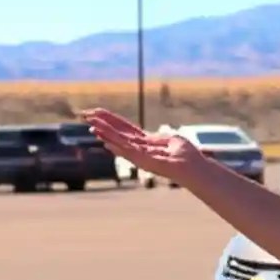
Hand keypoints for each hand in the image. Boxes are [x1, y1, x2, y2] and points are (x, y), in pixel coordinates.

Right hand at [80, 108, 205, 183]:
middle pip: (117, 133)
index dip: (110, 119)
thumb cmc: (186, 155)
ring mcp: (140, 155)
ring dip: (105, 133)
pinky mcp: (144, 161)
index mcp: (145, 141)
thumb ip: (159, 137)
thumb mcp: (172, 140)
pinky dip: (116, 145)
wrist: (194, 167)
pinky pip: (127, 151)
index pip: (124, 128)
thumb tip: (153, 134)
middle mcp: (139, 148)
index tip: (96, 111)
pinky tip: (105, 140)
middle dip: (102, 124)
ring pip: (118, 141)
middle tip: (85, 115)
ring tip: (91, 125)